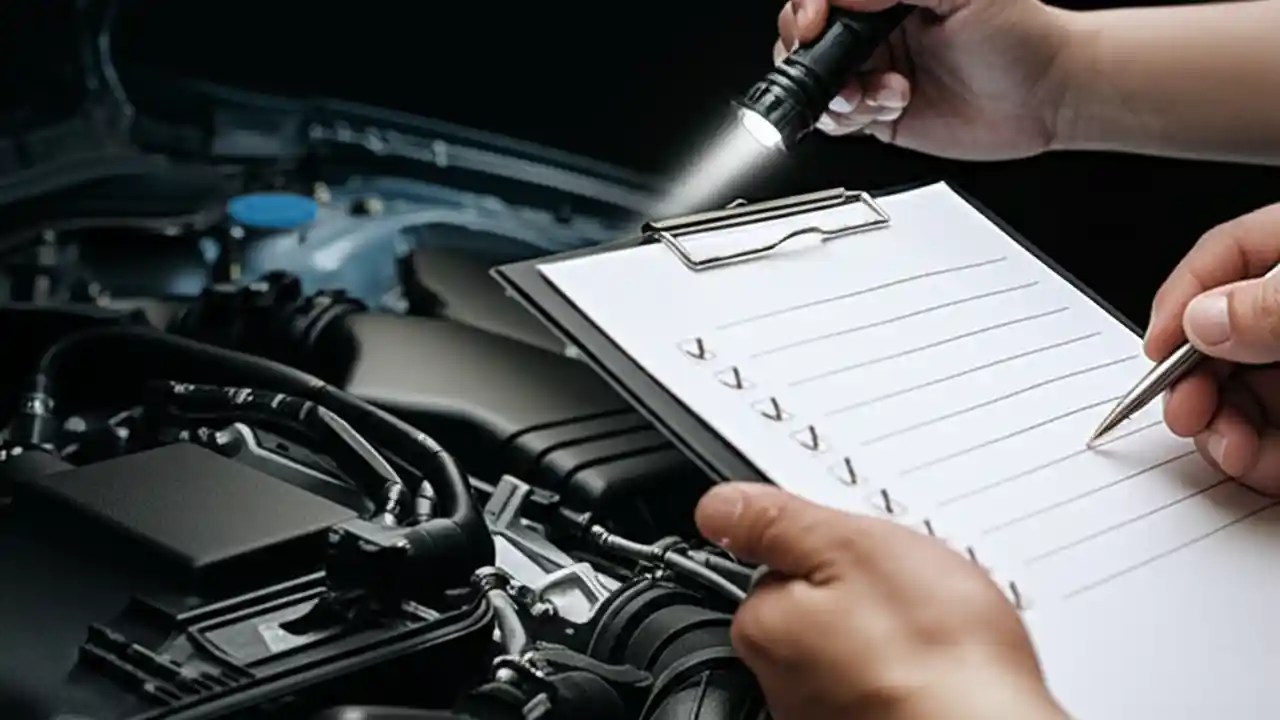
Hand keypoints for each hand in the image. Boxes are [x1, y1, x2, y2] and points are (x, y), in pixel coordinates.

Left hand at [695, 482, 1065, 719]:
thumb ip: (775, 522)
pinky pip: (887, 683)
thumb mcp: (846, 546)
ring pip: (855, 648)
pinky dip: (912, 672)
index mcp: (767, 627)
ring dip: (888, 635)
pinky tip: (945, 667)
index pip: (778, 567)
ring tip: (936, 629)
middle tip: (906, 587)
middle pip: (816, 610)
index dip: (829, 548)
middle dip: (859, 593)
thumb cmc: (933, 652)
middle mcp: (785, 682)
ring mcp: (829, 713)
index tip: (864, 550)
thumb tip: (717, 508)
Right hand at [775, 0, 1078, 158]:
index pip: (822, 0)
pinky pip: (837, 120)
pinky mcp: (880, 113)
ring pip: (815, 85)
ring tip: (875, 92)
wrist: (1048, 95)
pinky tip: (891, 104)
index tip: (813, 25)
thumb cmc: (1022, 35)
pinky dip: (850, 118)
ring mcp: (874, 73)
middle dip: (809, 58)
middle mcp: (876, 31)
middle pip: (803, 41)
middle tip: (841, 69)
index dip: (806, 12)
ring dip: (836, 94)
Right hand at [1145, 203, 1279, 492]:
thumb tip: (1204, 322)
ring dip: (1227, 431)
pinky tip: (1258, 465)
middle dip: (1200, 384)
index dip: (1182, 301)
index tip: (1156, 351)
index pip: (1227, 256)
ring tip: (1229, 450)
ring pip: (1252, 396)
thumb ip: (1272, 303)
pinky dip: (1264, 458)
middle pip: (1230, 338)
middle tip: (1187, 413)